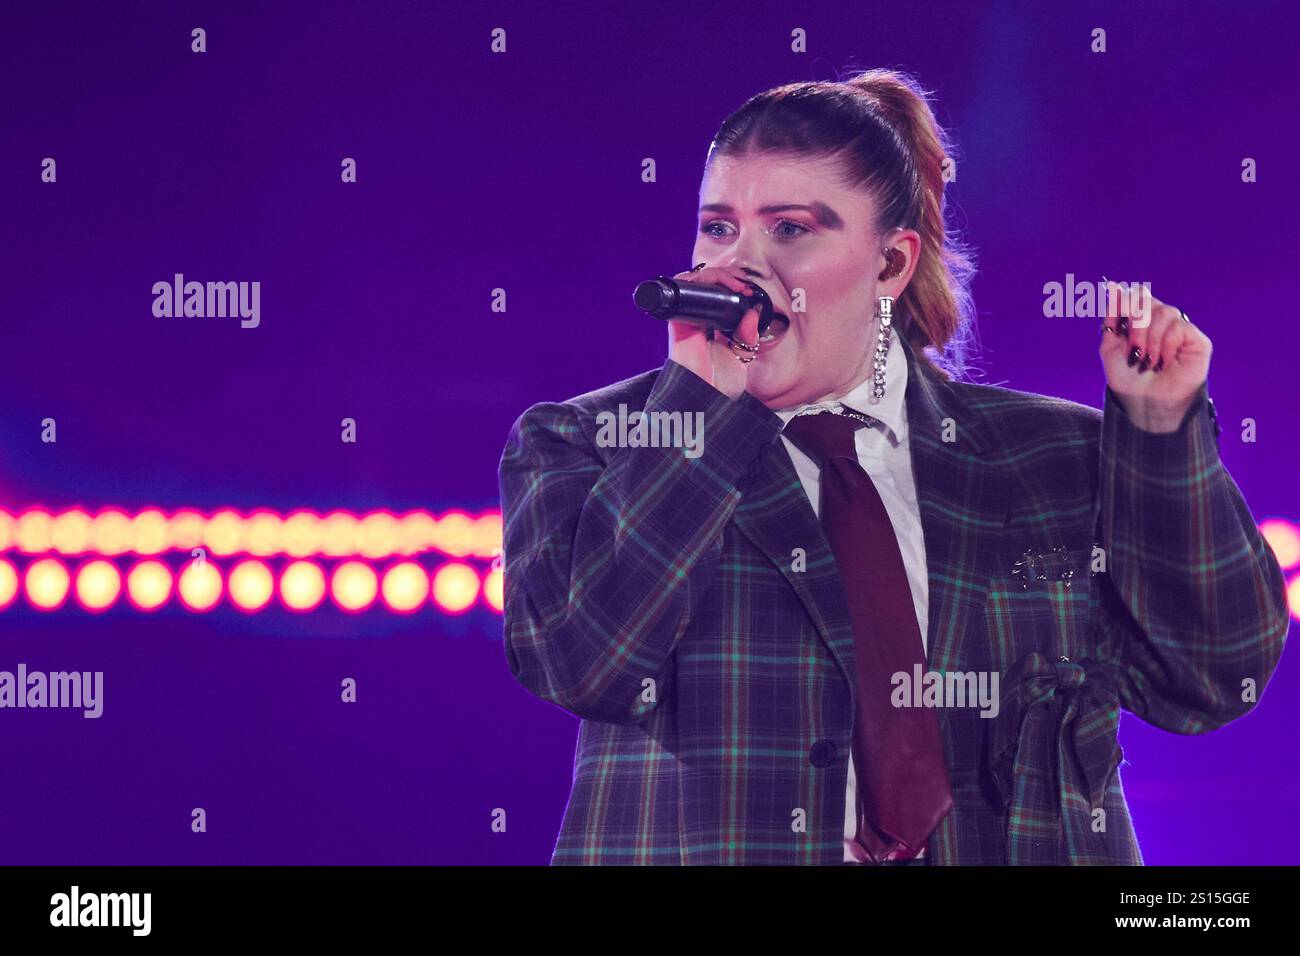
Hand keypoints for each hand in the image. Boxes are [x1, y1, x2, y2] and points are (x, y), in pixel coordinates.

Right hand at [666, 264, 762, 400]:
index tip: (750, 293)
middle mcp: (696, 322)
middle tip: (745, 287)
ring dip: (718, 277)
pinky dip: (701, 281)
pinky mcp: (679, 322)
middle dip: (728, 278)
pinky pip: (684, 292)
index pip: (718, 298)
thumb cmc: (718, 385)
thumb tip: (753, 313)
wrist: (706, 400)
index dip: (732, 289)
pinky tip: (723, 285)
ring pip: (696, 284)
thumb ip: (746, 337)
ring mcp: (686, 321)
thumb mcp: (740, 358)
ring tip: (737, 285)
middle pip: (707, 287)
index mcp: (710, 330)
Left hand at [1100, 281, 1211, 432]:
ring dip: (1150, 340)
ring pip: (1164, 311)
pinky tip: (1164, 362)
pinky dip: (1166, 346)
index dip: (1123, 300)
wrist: (1144, 404)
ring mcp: (1179, 329)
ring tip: (1148, 361)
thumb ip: (1111, 319)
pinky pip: (1179, 327)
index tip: (1116, 314)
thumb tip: (1113, 286)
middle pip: (1146, 298)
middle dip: (1135, 323)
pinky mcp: (1196, 340)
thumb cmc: (1128, 380)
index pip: (1134, 295)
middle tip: (1134, 351)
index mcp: (1139, 320)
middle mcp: (1160, 321)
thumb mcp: (1110, 348)